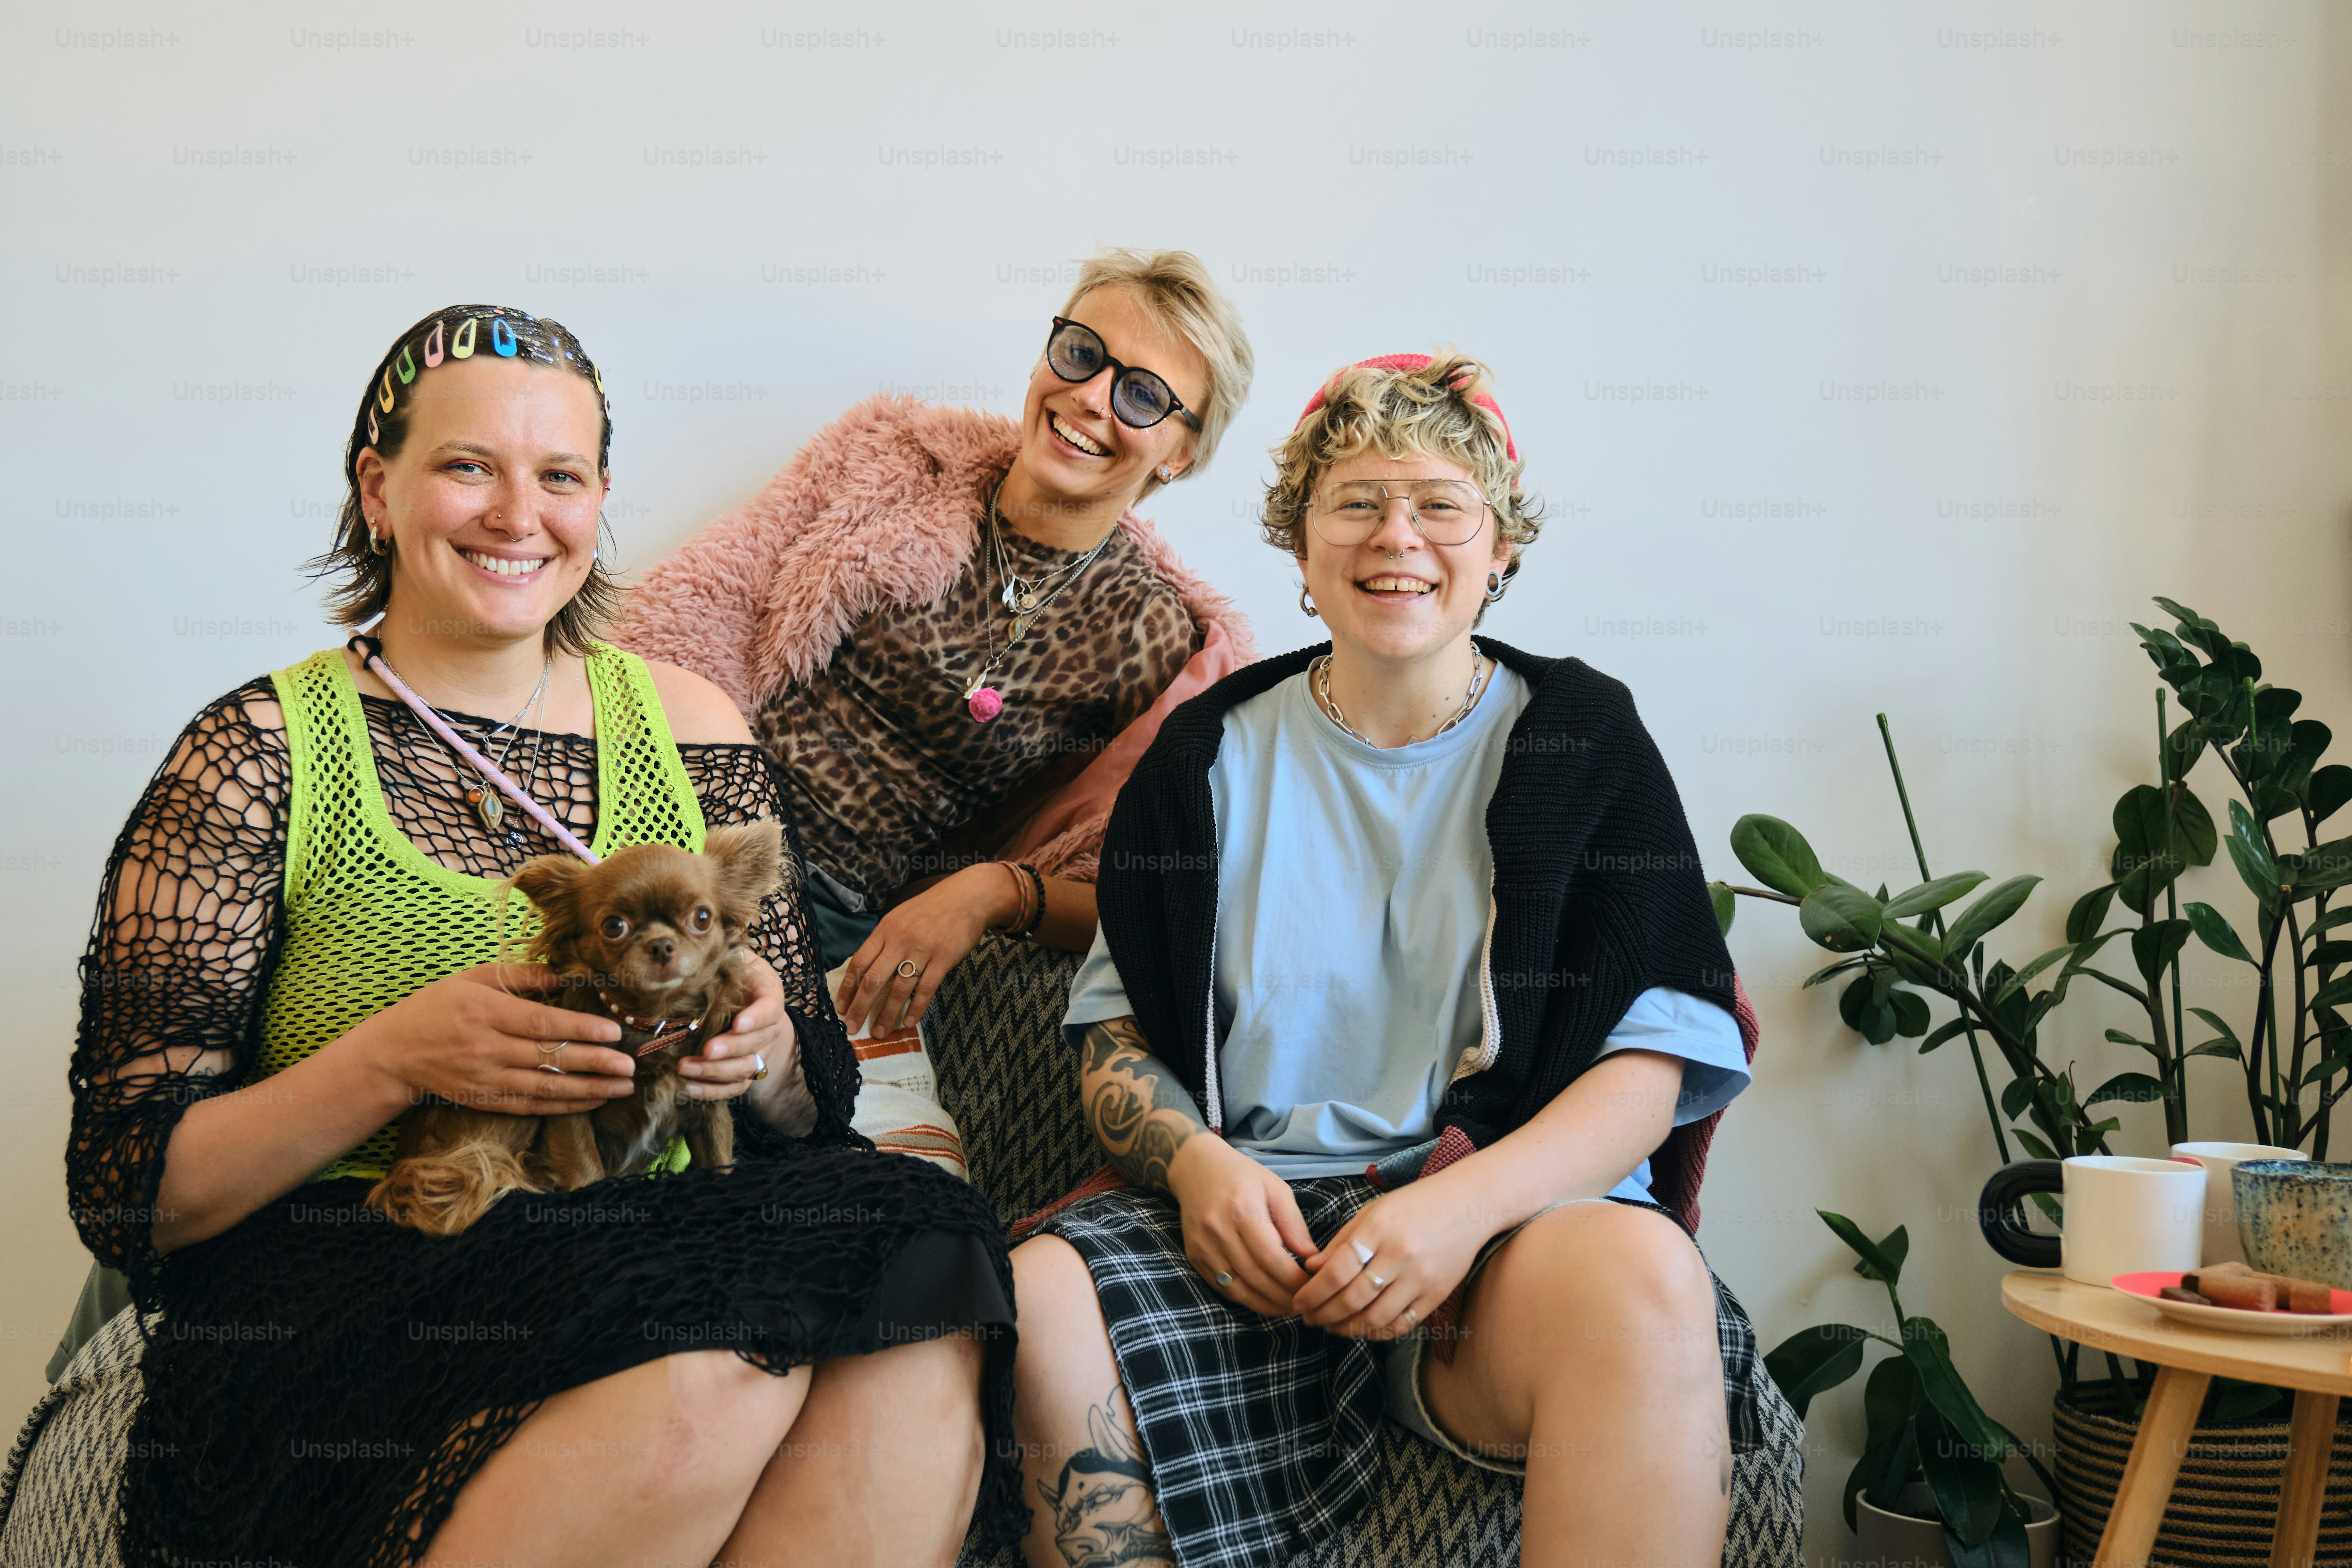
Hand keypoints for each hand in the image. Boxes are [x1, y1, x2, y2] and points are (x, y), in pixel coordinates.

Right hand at [356, 963, 634, 1114]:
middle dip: (595, 1063)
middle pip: (550, 1058)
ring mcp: (486, 1079)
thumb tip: (564, 973)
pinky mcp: (484, 1101)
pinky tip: (592, 1100)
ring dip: (588, 1089)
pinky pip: (531, 1106)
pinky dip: (564, 1106)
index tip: (614, 1032)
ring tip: (622, 1086)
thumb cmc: (437, 1007)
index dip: (581, 1030)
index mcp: (486, 1012)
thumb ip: (520, 975)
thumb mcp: (472, 979)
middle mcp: (487, 1048)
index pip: (542, 1024)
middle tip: (630, 1065)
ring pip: (545, 1087)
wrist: (393, 1052)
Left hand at [687, 955, 810, 1126]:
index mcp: (769, 995)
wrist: (748, 1002)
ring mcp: (758, 1053)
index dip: (757, 1018)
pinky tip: (688, 1088)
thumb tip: (698, 950)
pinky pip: (734, 1088)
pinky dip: (712, 1091)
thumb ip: (728, 956)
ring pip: (745, 1070)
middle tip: (706, 1050)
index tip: (738, 1024)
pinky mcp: (744, 1072)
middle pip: (756, 1044)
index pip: (770, 1009)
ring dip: (716, 1072)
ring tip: (685, 1069)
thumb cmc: (736, 974)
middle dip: (731, 1049)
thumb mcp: (738, 958)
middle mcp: (769, 1028)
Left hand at [833, 863, 1016, 1035]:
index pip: (859, 962)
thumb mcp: (900, 917)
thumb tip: (868, 967)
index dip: (848, 987)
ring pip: (899, 988)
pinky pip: (926, 988)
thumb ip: (884, 940)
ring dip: (887, 1014)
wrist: (968, 897)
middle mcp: (900, 940)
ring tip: (880, 1033)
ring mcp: (922, 950)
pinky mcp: (943, 958)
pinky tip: (909, 1022)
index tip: (840, 1007)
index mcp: (885, 930)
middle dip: (860, 1007)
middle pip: (873, 979)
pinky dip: (917, 1007)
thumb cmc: (932, 908)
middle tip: (851, 1028)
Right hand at [1167, 1137, 1315, 1317]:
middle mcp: (1218, 1229)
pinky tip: (1265, 1301)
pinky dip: (1246, 1299)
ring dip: (1266, 1304)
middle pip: (1255, 1276)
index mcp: (1241, 1208)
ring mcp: (1203, 1246)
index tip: (1312, 1286)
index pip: (1270, 1255)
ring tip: (1289, 1308)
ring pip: (1237, 1288)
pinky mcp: (1195, 1256)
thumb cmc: (1242, 1176)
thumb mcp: (1275, 1188)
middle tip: (1305, 1303)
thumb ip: (1293, 1224)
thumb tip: (1312, 1258)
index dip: (1292, 1278)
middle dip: (1283, 1296)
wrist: (1196, 1168)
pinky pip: (1222, 1287)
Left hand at [1292, 1175, 1492, 1338]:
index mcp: (1378, 1229)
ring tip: (1332, 1326)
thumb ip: (1340, 1242)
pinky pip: (1402, 1324)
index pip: (1335, 1272)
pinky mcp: (1437, 1294)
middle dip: (1324, 1315)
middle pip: (1352, 1300)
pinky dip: (1378, 1332)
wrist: (1468, 1205)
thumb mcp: (1372, 1212)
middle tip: (1309, 1319)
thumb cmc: (1414, 1204)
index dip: (1311, 1293)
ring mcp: (1420, 1278)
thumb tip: (1310, 1269)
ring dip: (1347, 1328)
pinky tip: (1363, 1328)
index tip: (1298, 1302)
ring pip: (1375, 1318)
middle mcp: (1399, 1255)